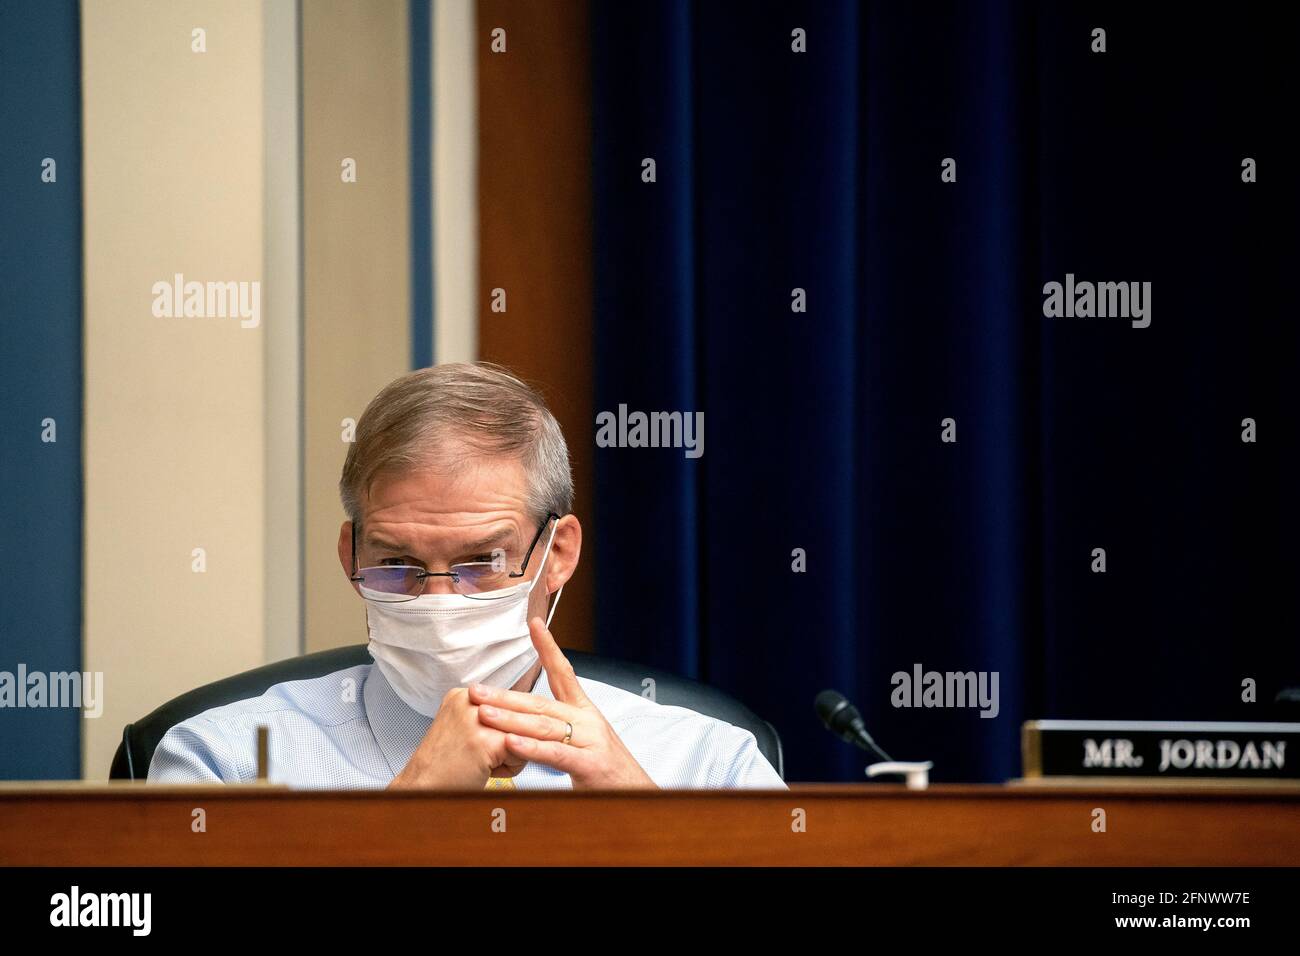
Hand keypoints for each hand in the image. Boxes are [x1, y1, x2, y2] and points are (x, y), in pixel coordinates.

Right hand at [387, 686, 527, 789]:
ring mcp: (476, 718)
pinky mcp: (485, 740)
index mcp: (464, 695)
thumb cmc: (446, 768)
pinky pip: (521, 751)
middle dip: (510, 742)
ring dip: (509, 755)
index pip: (509, 706)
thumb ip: (490, 719)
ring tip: (482, 764)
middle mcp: (469, 700)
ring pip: (522, 734)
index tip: (479, 747)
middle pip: (518, 718)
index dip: (504, 732)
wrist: (423, 791)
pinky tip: (483, 771)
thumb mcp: (465, 730)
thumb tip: (526, 719)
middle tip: (481, 758)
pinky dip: (509, 768)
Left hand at [468, 617, 658, 788]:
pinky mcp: (591, 764)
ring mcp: (590, 741)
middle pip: (541, 703)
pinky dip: (531, 747)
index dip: (549, 647)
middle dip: (506, 695)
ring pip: (544, 725)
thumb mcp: (580, 744)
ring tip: (484, 713)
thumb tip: (521, 726)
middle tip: (476, 690)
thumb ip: (554, 732)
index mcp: (584, 712)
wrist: (637, 796)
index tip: (534, 624)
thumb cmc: (605, 773)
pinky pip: (556, 753)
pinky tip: (510, 742)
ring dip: (511, 718)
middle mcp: (587, 720)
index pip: (564, 672)